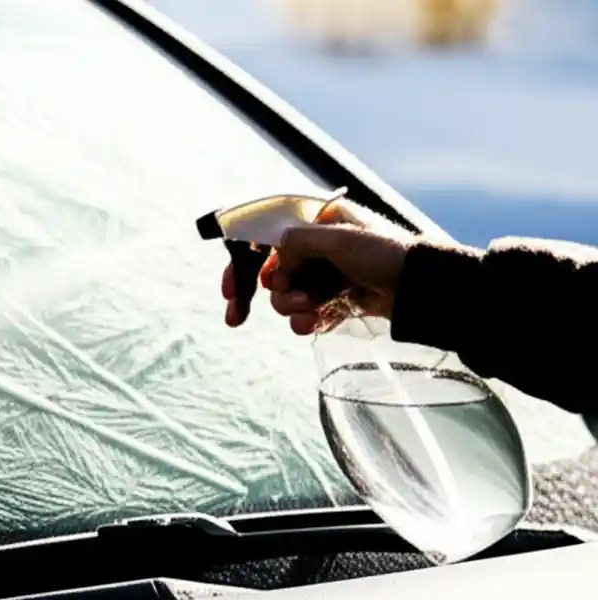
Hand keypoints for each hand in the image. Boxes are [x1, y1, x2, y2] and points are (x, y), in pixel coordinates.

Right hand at [222, 198, 413, 334]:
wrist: (423, 288)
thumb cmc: (385, 253)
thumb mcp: (337, 239)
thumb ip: (295, 244)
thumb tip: (274, 267)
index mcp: (317, 221)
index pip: (266, 238)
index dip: (244, 263)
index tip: (231, 291)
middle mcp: (319, 246)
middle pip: (273, 272)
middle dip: (275, 291)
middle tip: (287, 300)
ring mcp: (328, 274)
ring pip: (289, 296)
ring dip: (293, 306)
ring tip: (310, 309)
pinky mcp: (338, 300)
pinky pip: (308, 313)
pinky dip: (307, 320)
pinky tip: (314, 324)